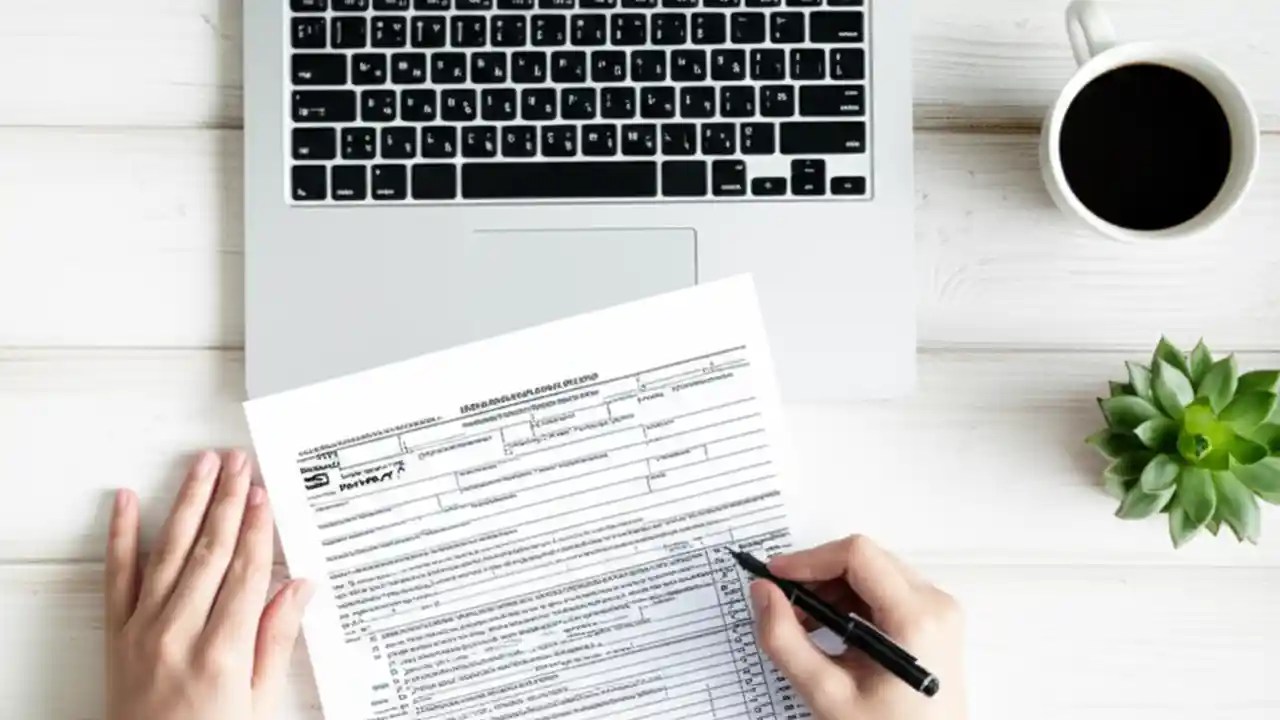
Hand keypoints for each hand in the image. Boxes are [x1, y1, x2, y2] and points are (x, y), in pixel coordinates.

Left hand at [104, 450, 314, 719]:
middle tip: (239, 463)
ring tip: (201, 466)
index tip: (264, 494)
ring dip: (188, 503)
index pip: (246, 572)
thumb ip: (276, 640)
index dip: (258, 528)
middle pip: (209, 551)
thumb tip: (299, 588)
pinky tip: (129, 503)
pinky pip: (118, 576)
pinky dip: (122, 536)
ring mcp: (143, 631)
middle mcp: (179, 634)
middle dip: (227, 501)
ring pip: (168, 552)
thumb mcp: (259, 701)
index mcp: (222, 652)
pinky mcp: (118, 635)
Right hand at [750, 535, 966, 719]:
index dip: (809, 559)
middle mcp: (936, 605)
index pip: (857, 555)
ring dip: (831, 589)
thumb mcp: (827, 694)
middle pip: (865, 560)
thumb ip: (786, 641)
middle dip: (817, 576)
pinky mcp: (933, 619)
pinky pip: (885, 590)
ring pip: (873, 571)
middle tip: (783, 605)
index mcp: (916, 619)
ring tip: (802, 625)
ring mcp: (939, 610)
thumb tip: (762, 592)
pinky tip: (828, 630)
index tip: (775, 577)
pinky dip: (850, 601)